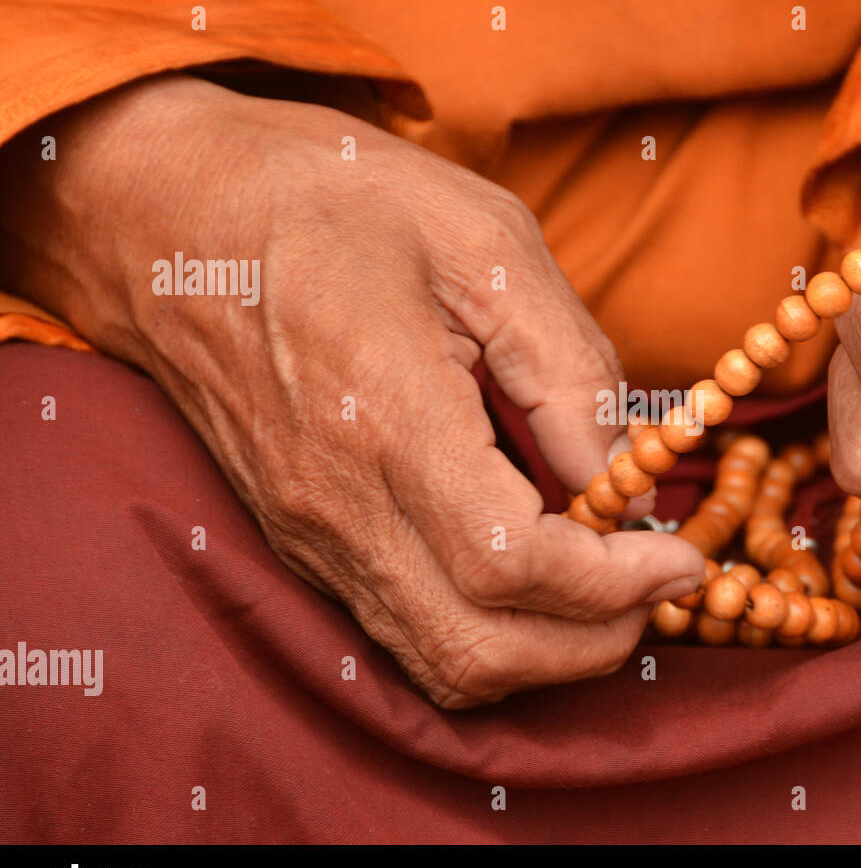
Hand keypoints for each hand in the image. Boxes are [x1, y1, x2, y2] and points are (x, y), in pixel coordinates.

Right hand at [0, 74, 703, 706]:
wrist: (177, 220)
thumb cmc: (335, 204)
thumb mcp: (484, 243)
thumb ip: (569, 371)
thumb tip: (623, 483)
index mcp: (385, 416)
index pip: (510, 565)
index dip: (613, 584)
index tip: (678, 556)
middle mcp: (338, 502)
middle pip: (479, 649)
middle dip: (593, 641)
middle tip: (657, 583)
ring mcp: (312, 534)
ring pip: (441, 663)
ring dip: (545, 652)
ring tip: (609, 587)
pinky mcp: (305, 540)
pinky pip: (406, 632)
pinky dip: (490, 633)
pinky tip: (535, 578)